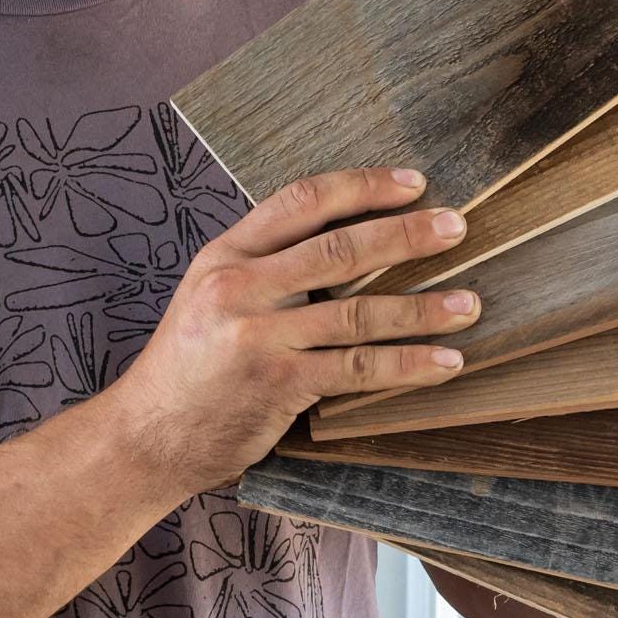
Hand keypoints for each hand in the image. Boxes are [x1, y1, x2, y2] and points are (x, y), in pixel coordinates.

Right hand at [103, 167, 481, 498]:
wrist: (147, 436)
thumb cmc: (188, 367)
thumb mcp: (211, 296)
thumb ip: (265, 266)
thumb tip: (345, 239)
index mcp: (225, 255)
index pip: (301, 201)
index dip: (362, 186)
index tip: (413, 182)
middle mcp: (239, 287)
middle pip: (338, 249)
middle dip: (406, 234)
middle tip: (457, 226)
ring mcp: (258, 336)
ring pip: (357, 312)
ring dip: (422, 308)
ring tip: (470, 304)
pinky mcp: (277, 384)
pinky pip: (357, 368)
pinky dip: (407, 364)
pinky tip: (445, 361)